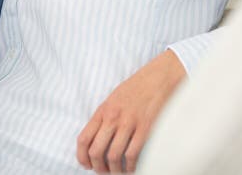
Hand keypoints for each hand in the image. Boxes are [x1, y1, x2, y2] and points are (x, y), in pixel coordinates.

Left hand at [76, 50, 185, 172]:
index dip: (82, 157)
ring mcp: (129, 123)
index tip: (87, 165)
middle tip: (103, 172)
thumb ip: (105, 117)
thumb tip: (98, 139)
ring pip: (114, 156)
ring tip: (118, 172)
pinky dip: (131, 166)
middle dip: (98, 167)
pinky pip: (133, 154)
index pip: (84, 139)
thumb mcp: (114, 99)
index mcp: (103, 110)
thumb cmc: (137, 88)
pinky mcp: (145, 128)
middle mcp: (113, 117)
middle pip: (96, 151)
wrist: (159, 77)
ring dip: (115, 170)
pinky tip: (133, 168)